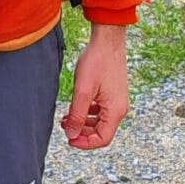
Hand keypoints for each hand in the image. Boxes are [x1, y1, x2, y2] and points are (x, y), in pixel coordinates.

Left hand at [61, 26, 129, 149]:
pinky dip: (88, 113)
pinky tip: (75, 107)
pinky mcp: (113, 94)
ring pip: (100, 122)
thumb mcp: (83, 90)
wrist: (108, 40)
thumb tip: (72, 135)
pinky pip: (101, 111)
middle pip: (101, 132)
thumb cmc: (97, 62)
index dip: (85, 143)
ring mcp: (117, 101)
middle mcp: (120, 109)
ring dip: (83, 123)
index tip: (69, 139)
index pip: (102, 139)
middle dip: (82, 132)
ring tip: (66, 117)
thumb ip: (77, 115)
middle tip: (65, 126)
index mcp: (115, 111)